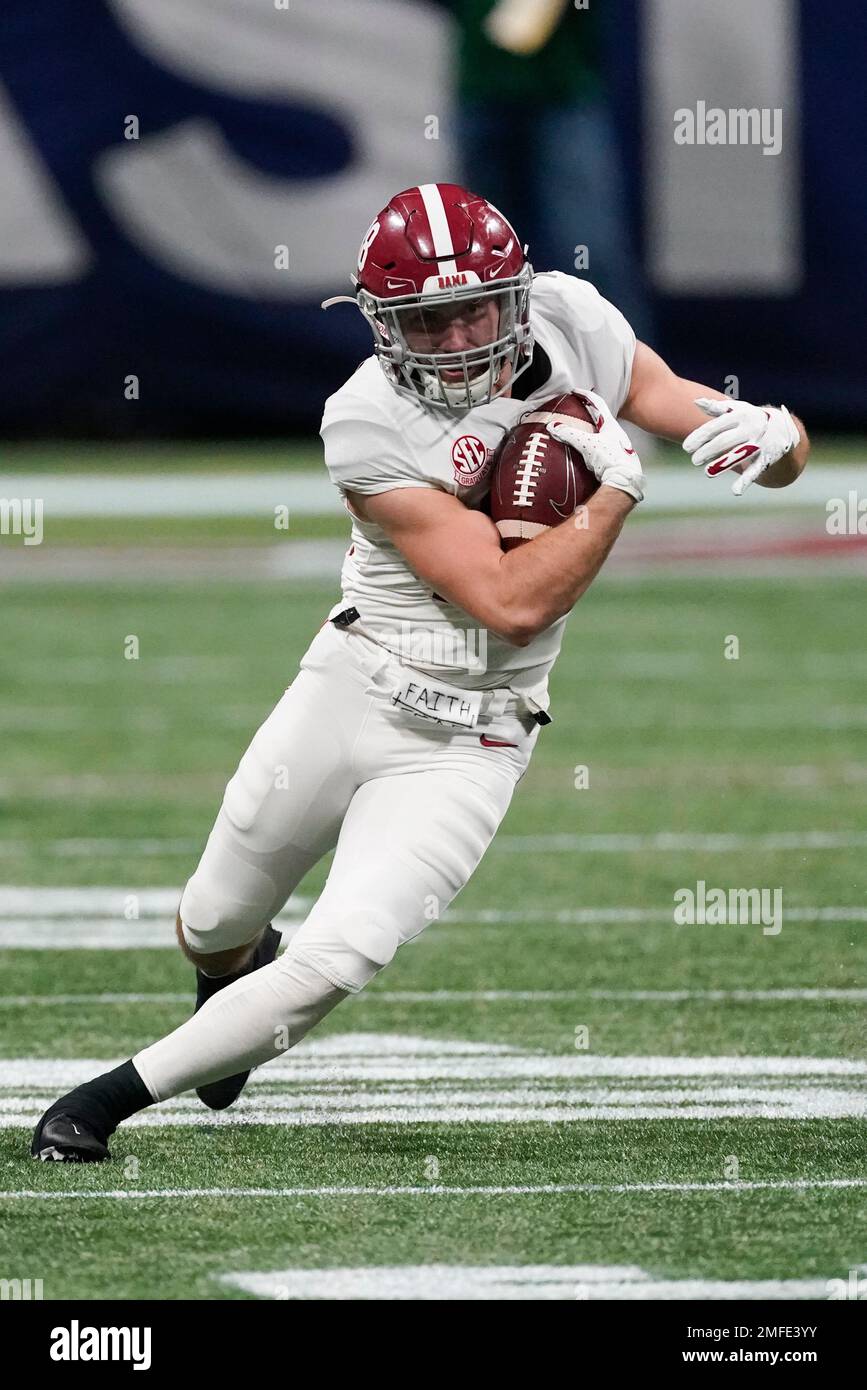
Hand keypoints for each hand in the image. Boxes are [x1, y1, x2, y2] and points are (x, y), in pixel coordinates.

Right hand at [548, 388, 644, 502]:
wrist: (625, 483)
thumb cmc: (610, 460)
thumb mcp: (587, 445)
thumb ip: (570, 434)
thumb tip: (552, 426)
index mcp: (611, 426)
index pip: (598, 404)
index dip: (586, 396)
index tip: (575, 391)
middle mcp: (616, 435)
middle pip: (600, 419)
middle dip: (588, 414)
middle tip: (576, 410)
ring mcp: (617, 448)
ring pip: (601, 434)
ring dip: (590, 431)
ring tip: (578, 432)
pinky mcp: (616, 461)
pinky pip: (601, 448)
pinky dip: (591, 446)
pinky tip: (585, 454)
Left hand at [683, 398, 800, 495]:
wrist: (784, 428)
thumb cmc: (751, 419)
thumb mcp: (737, 410)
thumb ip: (716, 408)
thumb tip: (697, 402)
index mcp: (741, 415)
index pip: (716, 426)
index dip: (700, 437)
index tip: (686, 447)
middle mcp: (751, 428)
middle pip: (724, 441)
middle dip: (707, 451)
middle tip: (694, 460)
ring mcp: (760, 443)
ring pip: (738, 455)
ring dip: (722, 464)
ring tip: (707, 473)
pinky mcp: (767, 458)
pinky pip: (755, 470)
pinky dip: (746, 481)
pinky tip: (735, 491)